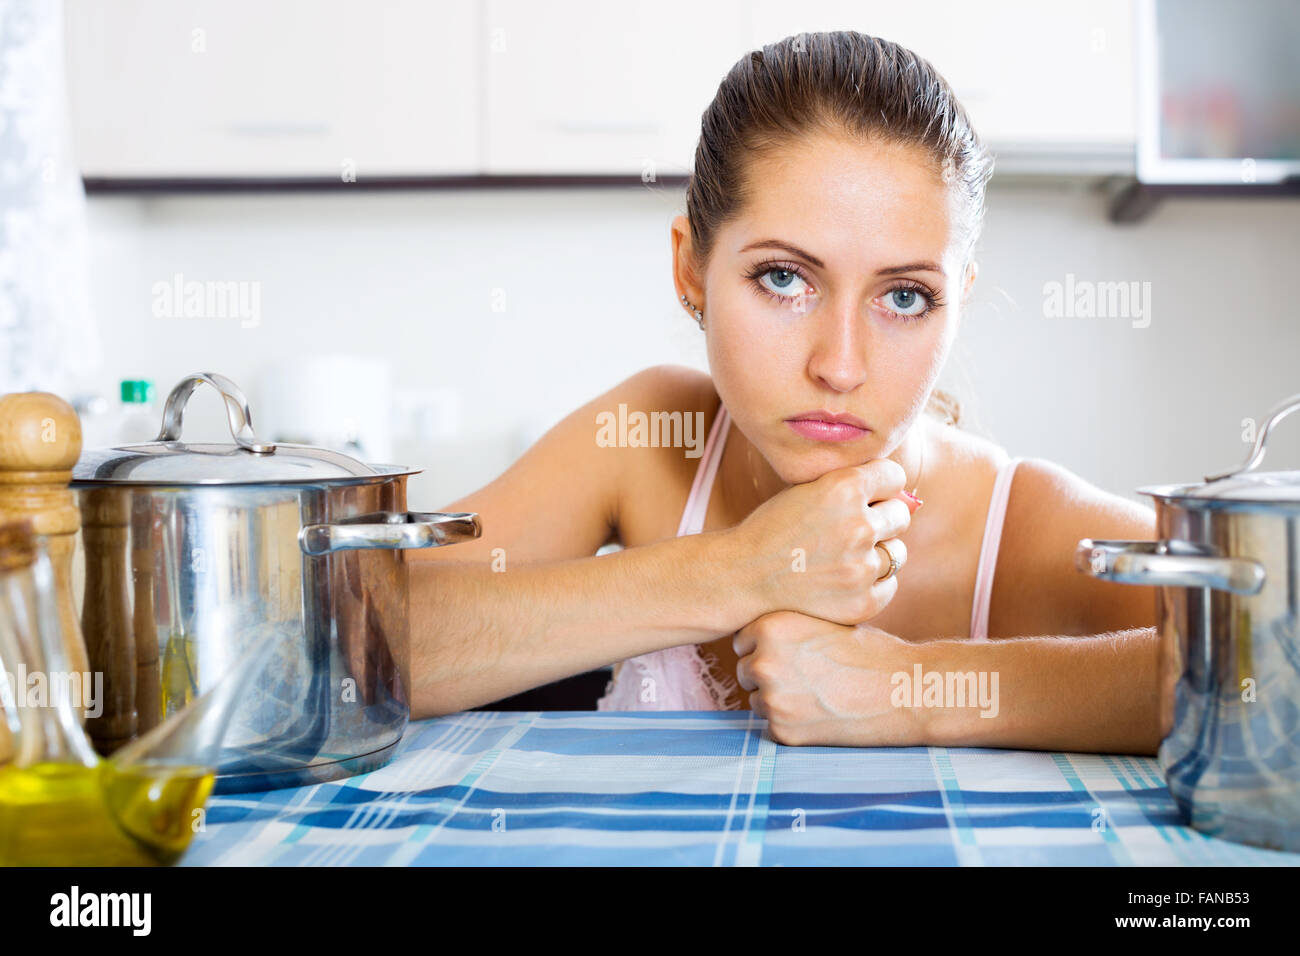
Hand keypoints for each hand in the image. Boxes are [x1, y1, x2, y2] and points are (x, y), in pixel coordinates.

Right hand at [726, 458, 920, 625]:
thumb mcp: (807, 490)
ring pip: (897, 552)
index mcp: (843, 488)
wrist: (743, 576)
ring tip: (843, 557)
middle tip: (848, 531)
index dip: (880, 485)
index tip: (866, 497)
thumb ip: (851, 486)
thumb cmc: (774, 529)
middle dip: (880, 519)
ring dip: (877, 552)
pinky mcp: (862, 601)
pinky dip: (872, 583)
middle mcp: (858, 525)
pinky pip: (889, 585)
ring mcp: (861, 567)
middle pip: (901, 514)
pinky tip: (844, 580)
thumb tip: (906, 497)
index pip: (894, 475)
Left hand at [733, 610, 922, 746]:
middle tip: (805, 676)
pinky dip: (792, 724)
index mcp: (770, 627)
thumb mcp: (823, 621)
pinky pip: (773, 726)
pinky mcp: (783, 732)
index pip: (742, 640)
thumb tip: (758, 634)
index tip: (787, 652)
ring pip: (758, 700)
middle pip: (745, 671)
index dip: (763, 647)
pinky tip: (821, 714)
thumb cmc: (868, 652)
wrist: (902, 690)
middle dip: (767, 675)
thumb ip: (787, 628)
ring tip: (817, 694)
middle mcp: (763, 662)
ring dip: (777, 700)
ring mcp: (771, 700)